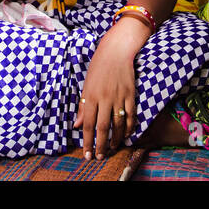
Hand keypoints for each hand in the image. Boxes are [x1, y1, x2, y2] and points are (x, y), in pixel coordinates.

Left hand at [74, 31, 137, 158]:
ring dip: (115, 139)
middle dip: (100, 145)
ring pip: (118, 124)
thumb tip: (77, 126)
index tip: (86, 154)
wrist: (116, 50)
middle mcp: (105, 98)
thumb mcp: (86, 85)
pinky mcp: (131, 94)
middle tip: (99, 157)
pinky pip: (130, 115)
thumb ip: (83, 106)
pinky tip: (126, 135)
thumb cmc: (98, 67)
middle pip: (102, 128)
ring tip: (112, 148)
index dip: (87, 141)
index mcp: (91, 95)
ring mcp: (119, 96)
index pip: (88, 124)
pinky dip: (129, 127)